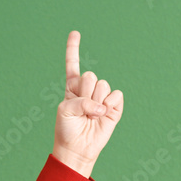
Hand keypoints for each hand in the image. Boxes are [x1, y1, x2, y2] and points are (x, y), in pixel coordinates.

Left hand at [52, 31, 123, 176]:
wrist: (77, 148)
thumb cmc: (67, 129)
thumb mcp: (65, 111)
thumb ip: (81, 101)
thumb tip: (103, 105)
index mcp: (71, 87)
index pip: (72, 64)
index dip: (73, 48)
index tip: (75, 32)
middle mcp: (87, 89)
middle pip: (90, 76)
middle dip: (85, 93)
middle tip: (82, 109)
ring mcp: (102, 97)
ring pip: (103, 85)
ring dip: (95, 102)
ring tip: (91, 115)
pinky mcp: (114, 106)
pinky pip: (116, 95)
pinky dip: (109, 106)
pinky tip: (102, 116)